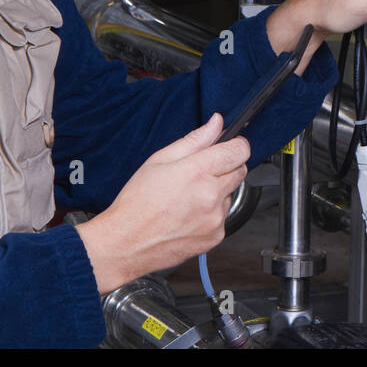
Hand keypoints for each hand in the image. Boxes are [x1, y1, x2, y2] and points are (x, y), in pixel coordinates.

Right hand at [75, 114, 248, 293]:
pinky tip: (188, 214)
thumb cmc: (137, 202)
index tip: (230, 145)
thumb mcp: (160, 160)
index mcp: (198, 172)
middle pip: (240, 171)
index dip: (236, 144)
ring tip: (188, 198)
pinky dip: (212, 213)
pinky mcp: (215, 236)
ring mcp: (215, 219)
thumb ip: (194, 140)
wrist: (126, 243)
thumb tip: (216, 123)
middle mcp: (211, 196)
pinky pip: (223, 216)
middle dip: (226, 167)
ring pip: (231, 194)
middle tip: (200, 173)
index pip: (239, 150)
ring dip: (218, 191)